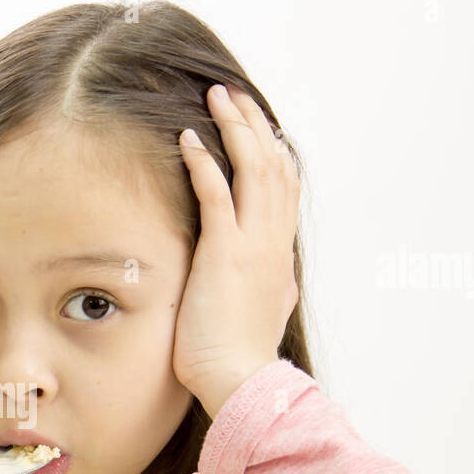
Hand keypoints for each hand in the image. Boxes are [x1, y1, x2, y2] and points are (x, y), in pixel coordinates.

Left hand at [172, 83, 300, 418]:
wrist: (239, 380)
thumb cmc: (240, 355)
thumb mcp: (267, 311)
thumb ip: (273, 285)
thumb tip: (280, 278)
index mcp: (280, 253)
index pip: (284, 188)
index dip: (272, 151)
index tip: (258, 125)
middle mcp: (273, 240)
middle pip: (272, 165)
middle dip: (253, 124)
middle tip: (232, 93)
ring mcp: (253, 244)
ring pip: (252, 169)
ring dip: (234, 128)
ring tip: (216, 96)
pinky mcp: (226, 253)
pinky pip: (217, 195)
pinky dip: (204, 163)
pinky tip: (189, 139)